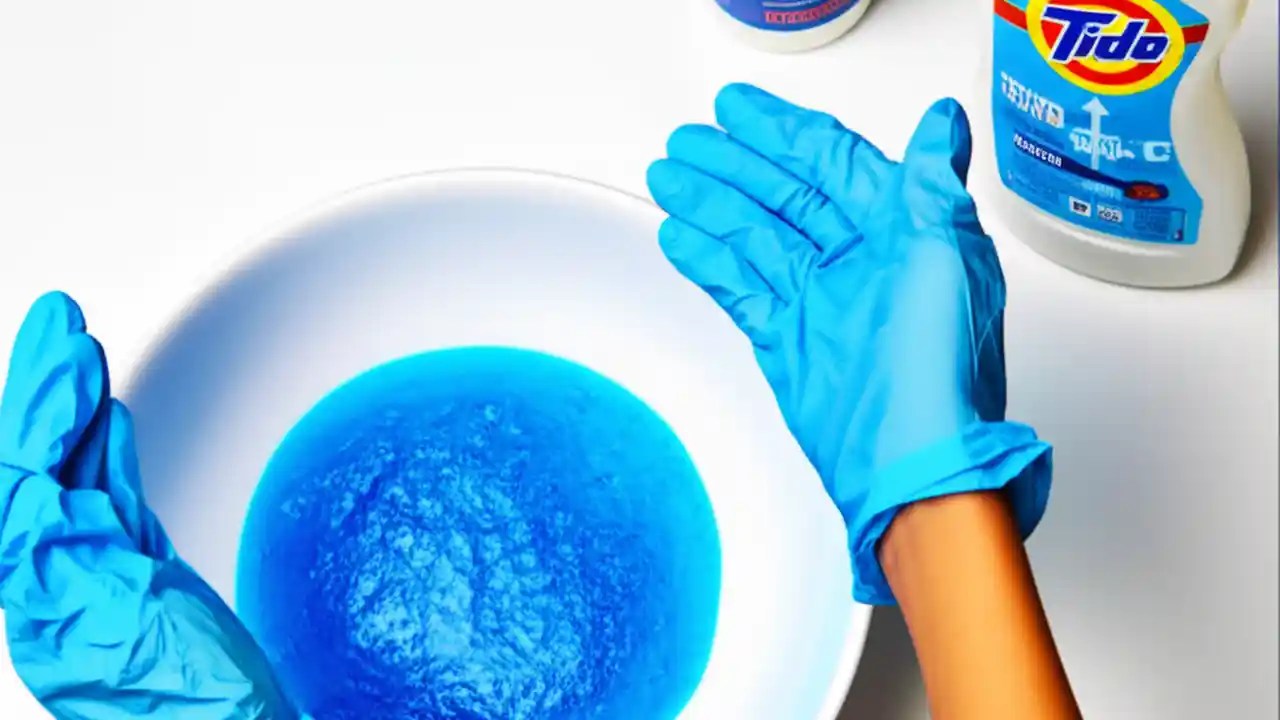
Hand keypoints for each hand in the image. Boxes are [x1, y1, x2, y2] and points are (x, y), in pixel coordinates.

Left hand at [0, 292, 301, 719]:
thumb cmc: (188, 708)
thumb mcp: (116, 621)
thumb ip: (59, 556)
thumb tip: (22, 494)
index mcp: (44, 591)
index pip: (22, 474)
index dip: (38, 404)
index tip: (63, 342)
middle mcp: (59, 580)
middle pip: (38, 464)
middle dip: (46, 387)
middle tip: (61, 319)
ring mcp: (101, 578)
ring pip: (76, 475)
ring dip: (75, 407)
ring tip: (82, 348)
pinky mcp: (141, 581)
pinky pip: (114, 500)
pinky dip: (111, 451)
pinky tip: (116, 422)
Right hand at [647, 84, 1051, 603]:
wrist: (911, 466)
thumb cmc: (940, 371)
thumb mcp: (948, 257)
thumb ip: (933, 184)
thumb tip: (944, 120)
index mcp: (901, 232)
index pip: (831, 161)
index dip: (782, 131)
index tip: (737, 110)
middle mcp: (859, 261)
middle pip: (783, 194)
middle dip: (733, 164)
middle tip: (685, 142)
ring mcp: (819, 302)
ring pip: (754, 237)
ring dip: (709, 205)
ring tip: (667, 179)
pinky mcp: (788, 342)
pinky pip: (740, 288)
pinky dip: (709, 261)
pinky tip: (679, 237)